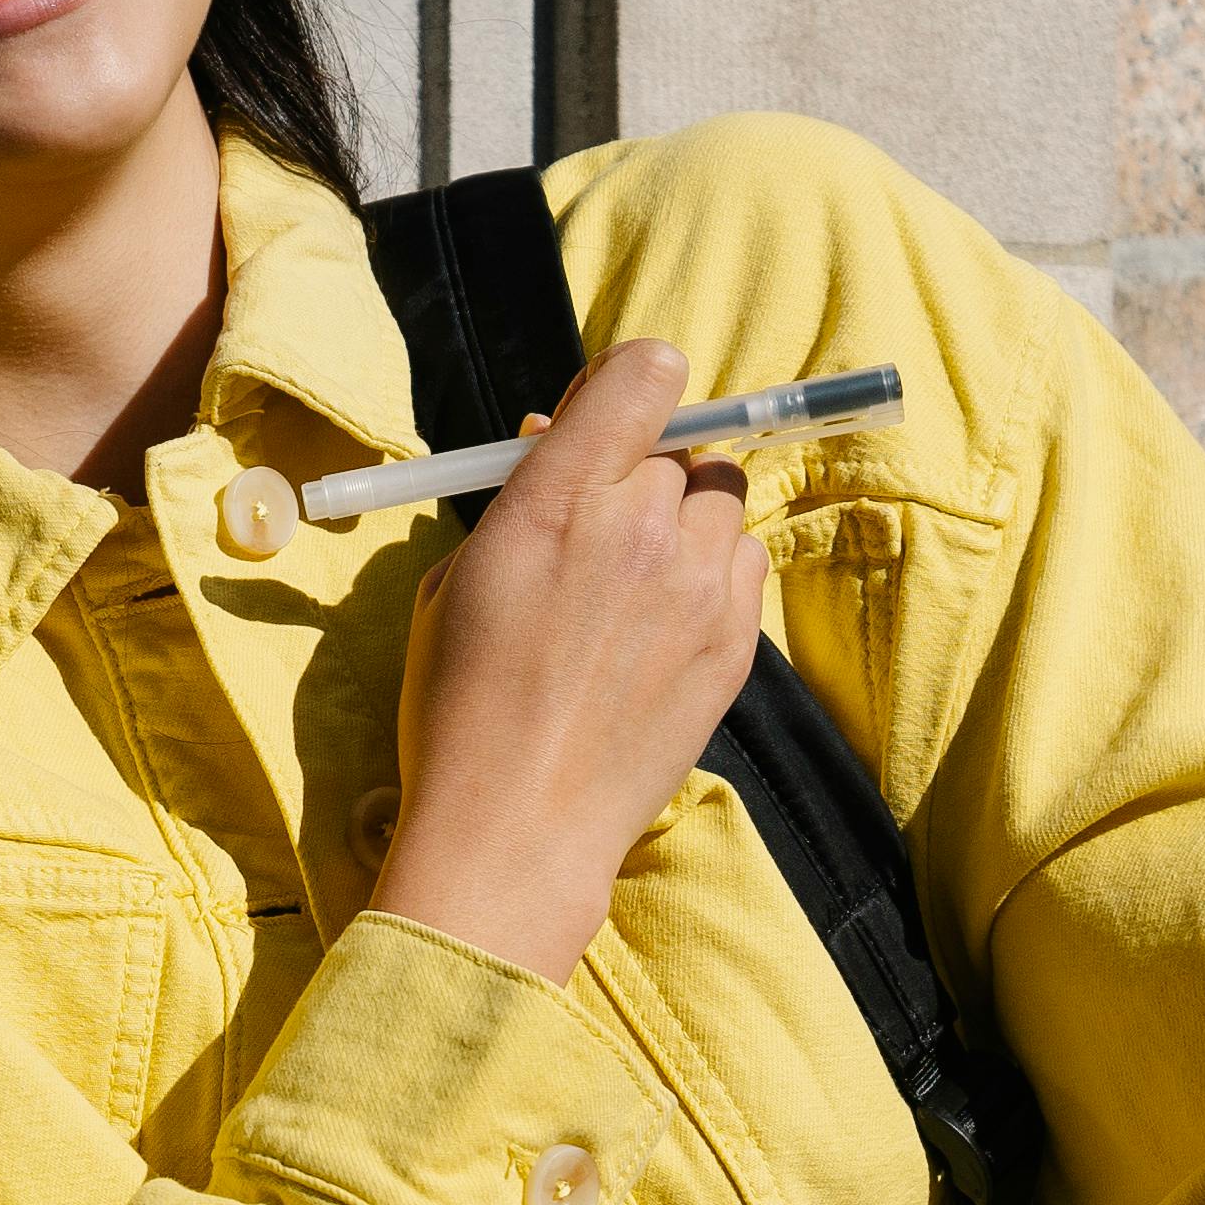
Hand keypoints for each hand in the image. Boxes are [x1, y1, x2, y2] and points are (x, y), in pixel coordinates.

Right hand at [366, 340, 768, 983]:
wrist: (515, 827)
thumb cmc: (462, 705)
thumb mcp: (460, 578)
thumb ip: (522, 497)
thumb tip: (561, 440)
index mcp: (556, 500)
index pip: (643, 376)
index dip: (631, 383)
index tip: (611, 414)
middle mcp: (638, 528)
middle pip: (678, 447)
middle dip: (641, 472)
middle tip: (598, 524)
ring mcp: (696, 587)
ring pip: (721, 503)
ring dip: (683, 522)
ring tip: (632, 581)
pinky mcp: (734, 643)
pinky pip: (744, 563)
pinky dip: (711, 574)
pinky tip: (660, 622)